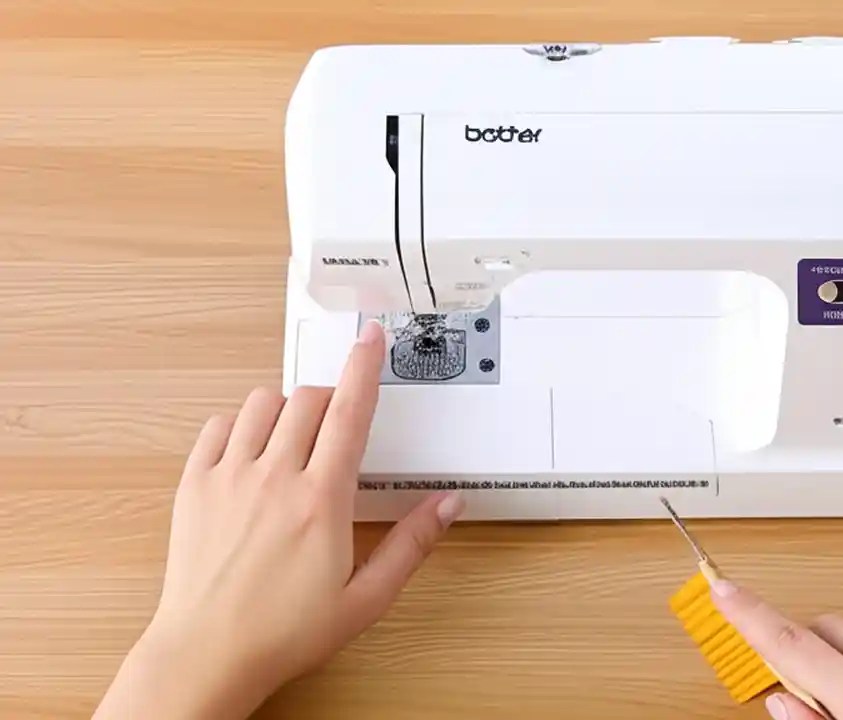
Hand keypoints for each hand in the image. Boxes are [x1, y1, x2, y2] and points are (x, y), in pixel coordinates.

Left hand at [95, 320, 464, 719]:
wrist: (208, 655)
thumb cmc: (285, 633)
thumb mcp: (366, 598)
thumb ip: (411, 545)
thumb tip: (448, 505)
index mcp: (321, 501)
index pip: (349, 412)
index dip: (364, 367)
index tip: (370, 338)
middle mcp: (274, 478)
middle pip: (307, 399)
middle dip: (329, 397)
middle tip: (337, 423)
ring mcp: (229, 478)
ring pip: (261, 404)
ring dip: (285, 408)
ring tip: (295, 439)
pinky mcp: (194, 487)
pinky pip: (217, 427)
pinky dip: (239, 425)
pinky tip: (251, 452)